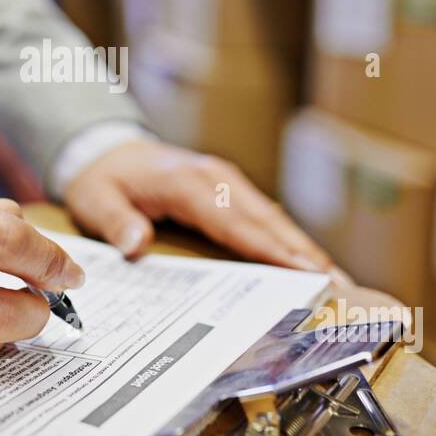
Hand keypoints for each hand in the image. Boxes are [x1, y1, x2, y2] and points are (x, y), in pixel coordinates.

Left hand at [63, 140, 343, 274]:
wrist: (105, 148)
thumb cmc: (102, 180)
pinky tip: (310, 265)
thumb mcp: (95, 200)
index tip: (304, 272)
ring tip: (339, 283)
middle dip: (305, 254)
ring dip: (305, 249)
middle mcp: (216, 178)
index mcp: (187, 183)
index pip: (235, 222)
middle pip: (267, 220)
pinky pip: (264, 217)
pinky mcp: (230, 189)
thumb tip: (136, 243)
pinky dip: (289, 240)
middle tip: (340, 287)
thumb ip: (115, 221)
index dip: (271, 249)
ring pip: (273, 218)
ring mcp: (226, 182)